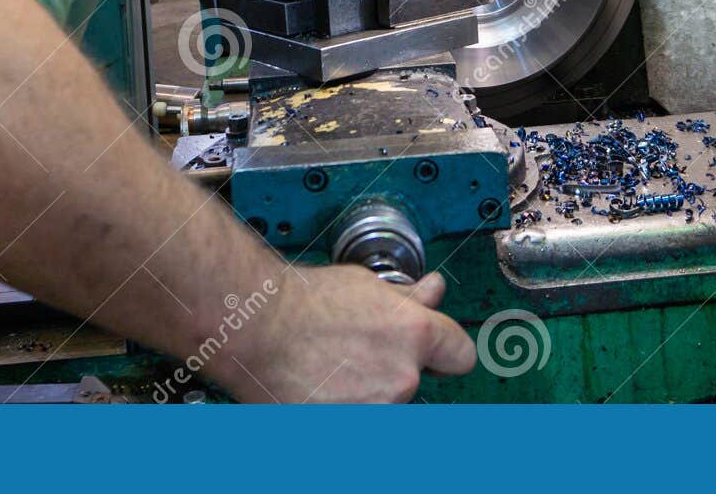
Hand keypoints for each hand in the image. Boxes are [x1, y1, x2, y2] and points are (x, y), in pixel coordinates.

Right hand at [211, 265, 475, 402]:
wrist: (254, 329)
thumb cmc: (299, 302)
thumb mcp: (362, 284)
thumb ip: (405, 298)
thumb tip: (432, 293)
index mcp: (414, 334)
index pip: (460, 354)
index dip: (446, 351)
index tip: (437, 354)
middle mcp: (403, 377)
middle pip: (415, 381)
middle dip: (393, 369)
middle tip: (356, 354)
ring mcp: (377, 409)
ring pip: (385, 403)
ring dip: (366, 392)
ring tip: (329, 369)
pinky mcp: (347, 431)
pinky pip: (359, 420)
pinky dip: (344, 408)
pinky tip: (319, 390)